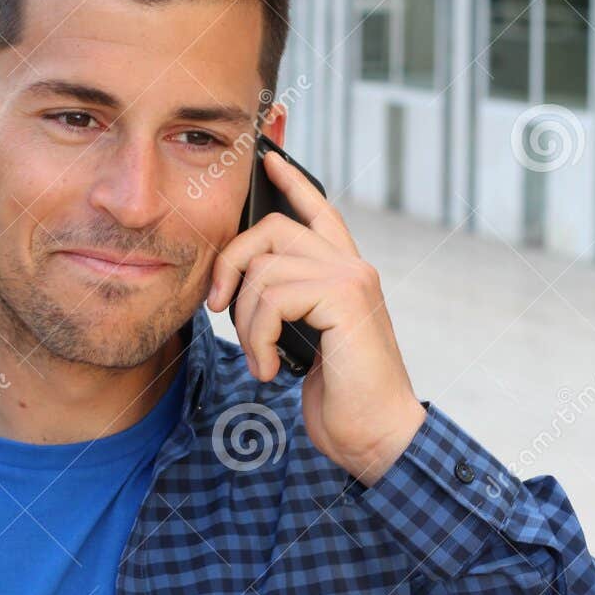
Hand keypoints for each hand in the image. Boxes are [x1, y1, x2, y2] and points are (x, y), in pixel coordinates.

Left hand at [207, 150, 425, 486]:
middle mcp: (352, 266)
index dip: (291, 181)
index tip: (267, 159)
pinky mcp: (344, 298)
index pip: (318, 210)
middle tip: (218, 309)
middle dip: (229, 266)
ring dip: (244, 321)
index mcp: (345, 273)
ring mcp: (350, 278)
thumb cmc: (342, 396)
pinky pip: (272, 297)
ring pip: (262, 268)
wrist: (376, 434)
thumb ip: (289, 304)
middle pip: (270, 229)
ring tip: (259, 356)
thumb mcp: (306, 341)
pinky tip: (271, 368)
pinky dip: (258, 338)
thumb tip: (243, 282)